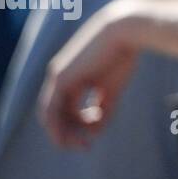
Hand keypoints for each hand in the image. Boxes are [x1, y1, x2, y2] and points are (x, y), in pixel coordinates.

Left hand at [39, 0, 142, 148]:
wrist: (126, 30)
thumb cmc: (123, 55)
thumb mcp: (112, 88)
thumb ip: (102, 109)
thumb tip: (94, 131)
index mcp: (71, 77)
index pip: (66, 109)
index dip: (78, 126)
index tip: (94, 136)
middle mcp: (60, 76)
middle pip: (56, 114)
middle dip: (68, 134)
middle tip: (85, 147)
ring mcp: (57, 76)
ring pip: (51, 115)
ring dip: (64, 134)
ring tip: (82, 144)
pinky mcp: (61, 77)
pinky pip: (52, 109)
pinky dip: (59, 126)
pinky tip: (72, 136)